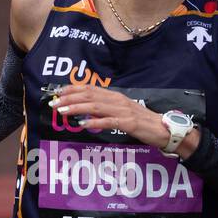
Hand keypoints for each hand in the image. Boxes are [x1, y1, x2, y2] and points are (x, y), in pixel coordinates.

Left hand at [48, 84, 167, 149]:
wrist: (164, 129)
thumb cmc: (142, 122)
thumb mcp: (122, 112)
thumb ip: (106, 109)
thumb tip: (86, 110)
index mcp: (115, 96)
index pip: (90, 88)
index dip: (72, 89)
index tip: (58, 92)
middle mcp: (118, 100)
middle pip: (89, 95)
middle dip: (69, 98)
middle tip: (54, 102)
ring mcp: (123, 111)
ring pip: (95, 106)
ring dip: (76, 108)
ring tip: (62, 111)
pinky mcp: (129, 123)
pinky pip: (108, 122)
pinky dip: (94, 122)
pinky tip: (83, 124)